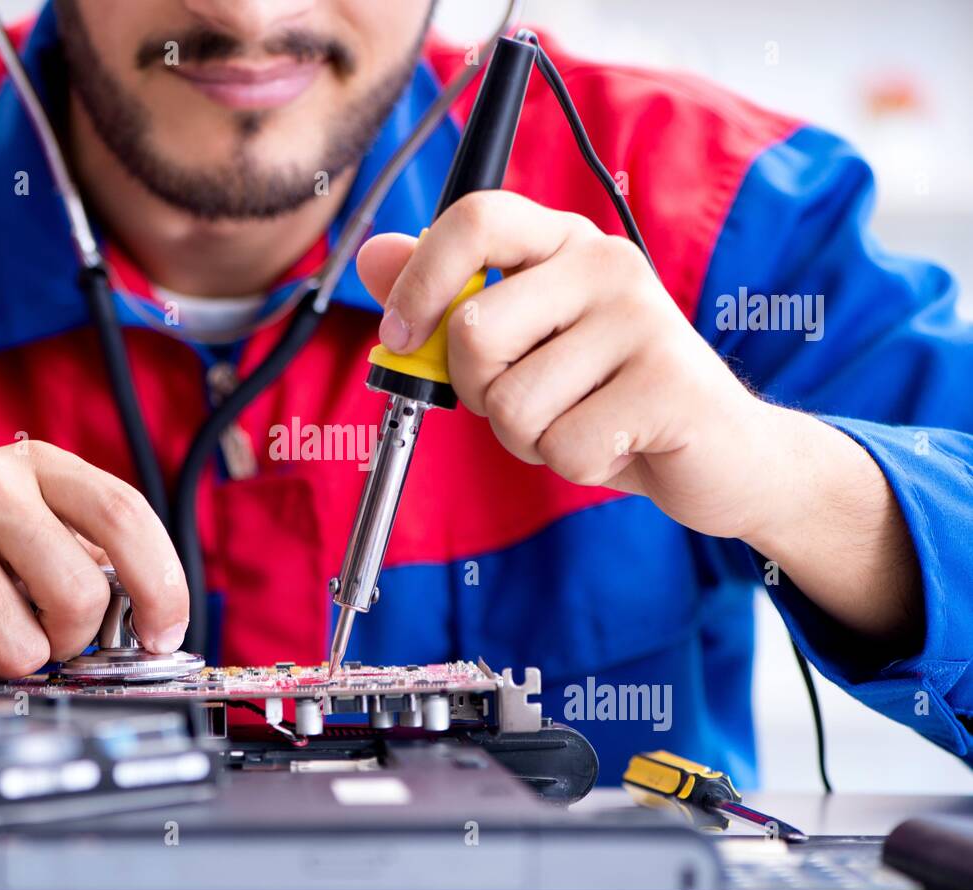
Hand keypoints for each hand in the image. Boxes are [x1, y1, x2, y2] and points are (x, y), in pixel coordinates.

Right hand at [0, 442, 187, 683]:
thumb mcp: (5, 517)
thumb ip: (70, 551)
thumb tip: (140, 618)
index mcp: (34, 466)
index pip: (127, 517)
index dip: (162, 586)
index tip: (163, 636)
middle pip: (81, 594)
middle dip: (69, 641)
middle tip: (38, 639)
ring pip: (18, 644)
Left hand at [356, 191, 919, 639]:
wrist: (722, 453)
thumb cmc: (606, 396)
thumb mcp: (522, 345)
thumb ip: (450, 300)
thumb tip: (373, 257)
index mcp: (564, 244)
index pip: (474, 219)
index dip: (419, 280)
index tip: (401, 336)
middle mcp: (606, 264)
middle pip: (474, 332)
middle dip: (480, 392)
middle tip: (532, 399)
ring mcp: (644, 319)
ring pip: (512, 403)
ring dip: (530, 439)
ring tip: (582, 422)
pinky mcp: (670, 383)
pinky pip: (562, 447)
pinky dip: (576, 465)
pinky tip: (618, 443)